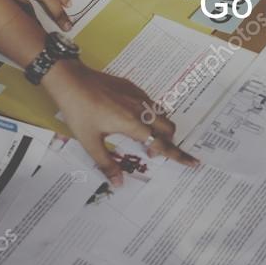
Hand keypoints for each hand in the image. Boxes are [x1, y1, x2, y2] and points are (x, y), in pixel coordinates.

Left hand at [43, 61, 197, 184]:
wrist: (72, 81)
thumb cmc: (79, 112)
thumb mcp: (90, 142)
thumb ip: (107, 163)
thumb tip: (119, 183)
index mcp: (133, 124)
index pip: (161, 143)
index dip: (177, 154)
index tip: (192, 162)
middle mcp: (141, 109)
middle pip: (168, 127)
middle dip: (170, 141)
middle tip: (156, 153)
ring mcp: (139, 96)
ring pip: (161, 114)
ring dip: (160, 128)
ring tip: (145, 137)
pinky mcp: (133, 87)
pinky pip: (151, 103)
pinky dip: (152, 115)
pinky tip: (134, 119)